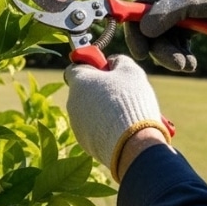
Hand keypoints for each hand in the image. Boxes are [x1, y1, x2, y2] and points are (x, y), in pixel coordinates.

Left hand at [65, 55, 171, 181]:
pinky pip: (93, 129)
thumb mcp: (130, 71)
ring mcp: (76, 124)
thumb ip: (118, 61)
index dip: (91, 66)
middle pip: (84, 90)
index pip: (75, 67)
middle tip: (120, 92)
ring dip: (102, 109)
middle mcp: (72, 102)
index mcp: (79, 81)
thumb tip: (112, 62)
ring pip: (89, 111)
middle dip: (99, 89)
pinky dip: (104, 127)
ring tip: (124, 113)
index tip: (105, 69)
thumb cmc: (131, 103)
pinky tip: (121, 129)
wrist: (134, 144)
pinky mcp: (84, 142)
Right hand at [124, 0, 206, 71]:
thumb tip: (144, 30)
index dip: (134, 36)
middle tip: (178, 65)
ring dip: (174, 57)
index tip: (141, 54)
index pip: (133, 17)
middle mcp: (158, 8)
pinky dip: (183, 56)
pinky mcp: (184, 29)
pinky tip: (192, 63)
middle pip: (150, 35)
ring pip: (164, 44)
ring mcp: (171, 20)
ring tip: (189, 66)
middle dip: (162, 52)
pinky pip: (177, 47)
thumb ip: (165, 12)